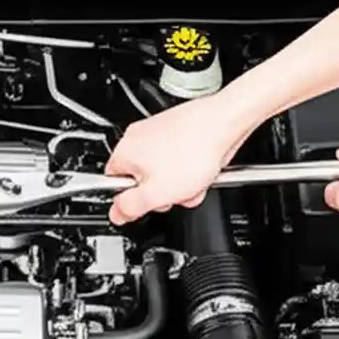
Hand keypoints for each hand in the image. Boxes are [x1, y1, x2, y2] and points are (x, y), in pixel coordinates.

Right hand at [106, 94, 254, 224]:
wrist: (224, 123)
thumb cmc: (193, 151)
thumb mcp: (156, 193)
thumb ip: (130, 207)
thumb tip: (116, 214)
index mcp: (124, 152)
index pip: (114, 185)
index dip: (133, 200)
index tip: (150, 203)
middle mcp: (137, 138)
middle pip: (141, 179)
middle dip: (162, 192)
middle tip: (177, 192)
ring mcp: (158, 132)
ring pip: (164, 172)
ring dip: (180, 183)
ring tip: (194, 180)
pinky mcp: (176, 131)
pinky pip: (177, 159)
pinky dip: (189, 168)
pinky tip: (201, 170)